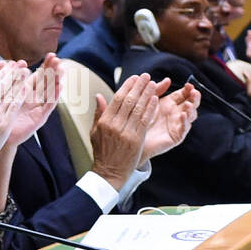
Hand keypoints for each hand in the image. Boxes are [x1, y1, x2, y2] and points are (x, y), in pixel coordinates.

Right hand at [0, 61, 26, 162]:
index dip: (2, 73)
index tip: (10, 65)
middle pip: (2, 85)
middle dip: (12, 73)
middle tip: (21, 64)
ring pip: (9, 94)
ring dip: (18, 81)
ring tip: (26, 72)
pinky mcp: (4, 124)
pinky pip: (14, 107)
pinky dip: (20, 96)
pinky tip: (26, 89)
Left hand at [6, 53, 61, 146]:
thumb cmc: (0, 114)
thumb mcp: (2, 94)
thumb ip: (4, 77)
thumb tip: (3, 62)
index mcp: (27, 91)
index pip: (39, 75)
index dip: (46, 65)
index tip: (51, 54)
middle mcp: (35, 98)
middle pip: (47, 82)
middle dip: (53, 70)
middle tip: (58, 59)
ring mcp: (39, 107)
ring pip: (50, 91)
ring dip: (56, 81)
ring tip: (61, 70)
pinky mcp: (40, 118)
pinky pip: (49, 106)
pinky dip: (55, 96)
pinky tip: (59, 87)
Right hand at [90, 73, 161, 189]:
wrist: (109, 173)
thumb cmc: (102, 152)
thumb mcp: (95, 132)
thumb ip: (99, 113)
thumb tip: (99, 97)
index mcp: (104, 122)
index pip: (117, 99)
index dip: (127, 86)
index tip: (134, 78)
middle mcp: (115, 125)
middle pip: (129, 101)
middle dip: (139, 87)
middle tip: (146, 77)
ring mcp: (126, 132)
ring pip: (138, 109)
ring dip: (147, 94)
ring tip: (153, 84)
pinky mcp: (136, 140)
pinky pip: (145, 120)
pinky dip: (150, 109)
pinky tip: (155, 100)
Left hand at [141, 82, 199, 159]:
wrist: (132, 136)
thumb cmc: (139, 118)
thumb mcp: (148, 100)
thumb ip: (158, 90)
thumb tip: (168, 79)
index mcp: (171, 103)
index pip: (185, 94)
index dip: (189, 90)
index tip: (189, 85)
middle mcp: (176, 113)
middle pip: (191, 104)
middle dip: (195, 98)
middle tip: (194, 92)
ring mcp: (177, 124)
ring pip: (191, 116)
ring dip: (191, 109)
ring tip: (188, 104)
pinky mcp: (176, 136)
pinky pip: (183, 129)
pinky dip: (185, 122)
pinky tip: (183, 115)